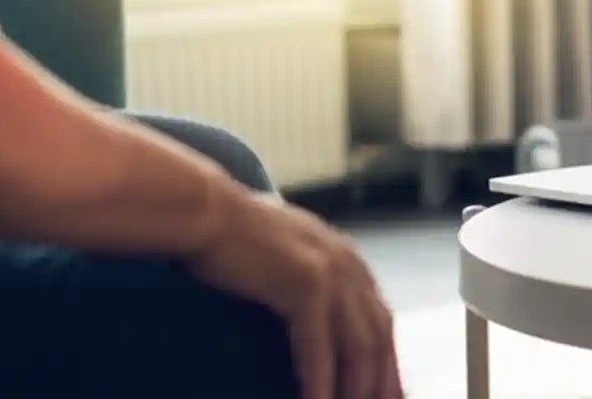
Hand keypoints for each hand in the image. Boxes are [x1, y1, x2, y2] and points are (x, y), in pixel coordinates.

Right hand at [183, 193, 402, 398]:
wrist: (205, 211)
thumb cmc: (232, 237)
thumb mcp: (287, 256)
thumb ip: (309, 283)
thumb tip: (309, 317)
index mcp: (348, 260)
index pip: (380, 321)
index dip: (386, 363)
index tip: (387, 395)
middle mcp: (349, 266)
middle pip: (379, 337)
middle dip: (382, 381)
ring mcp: (332, 274)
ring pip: (359, 348)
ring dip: (355, 389)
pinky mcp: (306, 285)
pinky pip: (320, 349)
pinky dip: (321, 383)